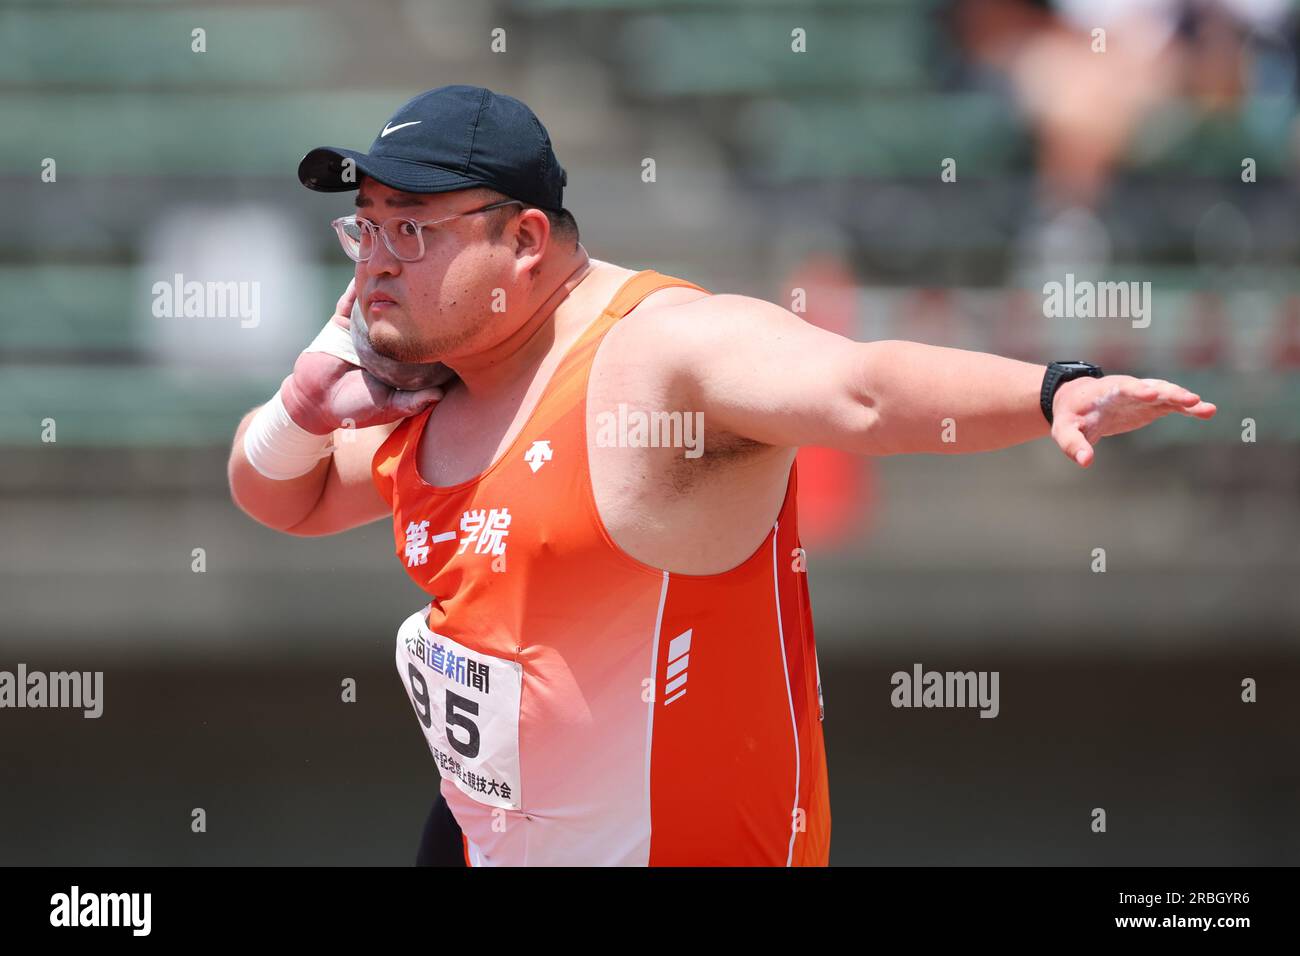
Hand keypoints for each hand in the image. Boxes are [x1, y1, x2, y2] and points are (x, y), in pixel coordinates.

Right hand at [280, 279, 444, 433]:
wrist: (315, 402)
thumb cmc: (355, 408)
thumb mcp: (388, 407)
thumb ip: (411, 402)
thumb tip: (439, 395)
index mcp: (398, 356)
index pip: (418, 337)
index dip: (431, 326)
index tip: (449, 312)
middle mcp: (382, 338)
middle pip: (401, 313)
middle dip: (412, 298)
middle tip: (429, 279)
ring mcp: (362, 328)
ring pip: (376, 302)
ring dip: (385, 286)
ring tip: (400, 267)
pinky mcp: (342, 322)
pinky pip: (349, 301)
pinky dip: (356, 286)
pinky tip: (366, 271)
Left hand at [1051, 374, 1216, 467]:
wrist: (1079, 403)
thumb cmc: (1071, 417)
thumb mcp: (1065, 431)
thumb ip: (1074, 445)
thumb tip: (1086, 462)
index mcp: (1106, 391)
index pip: (1124, 388)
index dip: (1136, 390)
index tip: (1150, 394)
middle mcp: (1129, 388)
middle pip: (1152, 388)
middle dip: (1169, 393)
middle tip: (1189, 399)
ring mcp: (1143, 395)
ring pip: (1167, 394)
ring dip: (1185, 400)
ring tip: (1206, 408)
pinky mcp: (1152, 405)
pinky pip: (1173, 405)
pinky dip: (1188, 408)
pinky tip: (1208, 412)